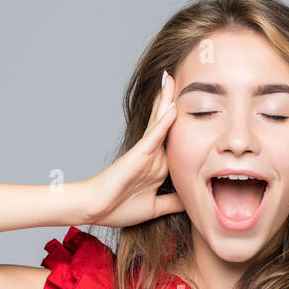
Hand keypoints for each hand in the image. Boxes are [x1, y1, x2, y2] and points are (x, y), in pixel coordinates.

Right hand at [80, 70, 184, 227]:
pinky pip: (153, 137)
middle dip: (171, 101)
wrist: (95, 210)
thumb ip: (172, 202)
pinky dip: (163, 122)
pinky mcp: (137, 155)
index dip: (181, 122)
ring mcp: (144, 153)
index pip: (173, 140)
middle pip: (165, 123)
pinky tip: (171, 107)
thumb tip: (190, 200)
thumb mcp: (155, 207)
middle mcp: (152, 155)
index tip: (193, 105)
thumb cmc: (118, 208)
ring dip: (166, 101)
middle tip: (179, 78)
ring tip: (171, 79)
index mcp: (157, 166)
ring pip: (160, 123)